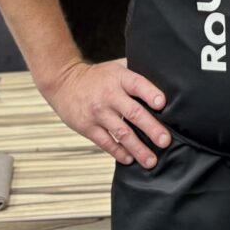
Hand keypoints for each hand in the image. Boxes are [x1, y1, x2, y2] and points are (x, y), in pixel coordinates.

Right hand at [46, 58, 171, 168]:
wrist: (63, 82)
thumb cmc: (97, 76)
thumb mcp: (116, 68)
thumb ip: (137, 73)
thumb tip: (165, 81)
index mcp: (119, 78)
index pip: (137, 84)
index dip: (150, 93)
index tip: (162, 104)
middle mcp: (109, 95)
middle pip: (133, 113)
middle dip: (151, 128)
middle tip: (165, 141)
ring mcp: (98, 113)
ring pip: (121, 133)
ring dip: (138, 149)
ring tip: (151, 161)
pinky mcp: (88, 127)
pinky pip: (106, 143)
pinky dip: (119, 152)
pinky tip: (130, 159)